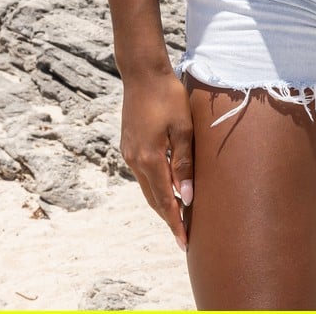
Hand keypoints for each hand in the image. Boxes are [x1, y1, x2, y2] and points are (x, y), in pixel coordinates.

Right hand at [120, 70, 193, 249]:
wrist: (143, 73)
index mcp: (149, 158)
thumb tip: (185, 197)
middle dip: (169, 218)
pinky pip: (143, 173)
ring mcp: (129, 152)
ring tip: (178, 216)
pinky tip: (166, 188)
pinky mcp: (129, 144)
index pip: (164, 201)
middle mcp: (135, 160)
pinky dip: (155, 186)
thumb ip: (184, 163)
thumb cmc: (168, 96)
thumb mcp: (183, 127)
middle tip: (184, 236)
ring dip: (161, 203)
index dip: (175, 223)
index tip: (185, 242)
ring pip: (146, 187)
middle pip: (153, 199)